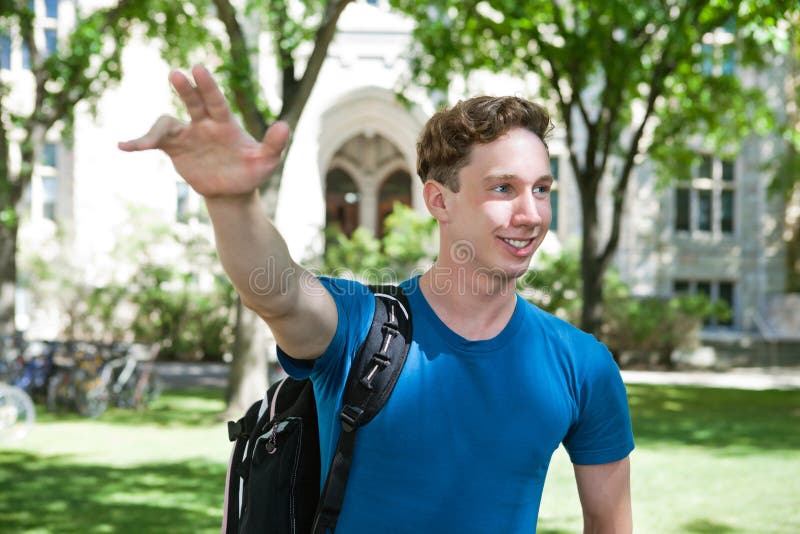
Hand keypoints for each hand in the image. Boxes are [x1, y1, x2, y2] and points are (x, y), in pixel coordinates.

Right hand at [118, 65, 288, 197]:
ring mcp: (187, 135)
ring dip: (155, 132)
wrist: (232, 190)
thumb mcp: (266, 162)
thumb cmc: (251, 172)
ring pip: (167, 124)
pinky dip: (139, 143)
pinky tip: (123, 146)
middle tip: (176, 74)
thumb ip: (274, 144)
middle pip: (193, 102)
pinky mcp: (174, 149)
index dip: (208, 86)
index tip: (198, 69)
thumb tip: (285, 126)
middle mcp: (203, 124)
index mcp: (225, 123)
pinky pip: (153, 142)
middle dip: (185, 89)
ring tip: (145, 144)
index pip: (216, 101)